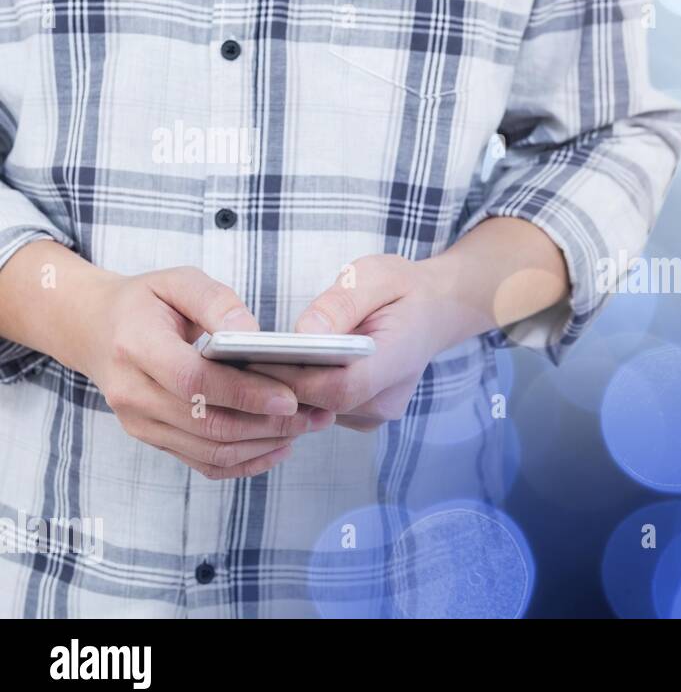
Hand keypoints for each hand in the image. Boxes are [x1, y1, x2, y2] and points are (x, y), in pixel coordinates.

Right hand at [76, 266, 333, 477]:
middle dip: (268, 424)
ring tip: (306, 428)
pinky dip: (246, 462)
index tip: (291, 396)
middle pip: (208, 424)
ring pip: (210, 451)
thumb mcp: (178, 281)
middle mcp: (132, 393)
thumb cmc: (147, 302)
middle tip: (316, 416)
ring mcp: (140, 423)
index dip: (245, 393)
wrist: (96, 330)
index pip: (195, 382)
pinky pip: (204, 463)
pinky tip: (280, 446)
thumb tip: (251, 333)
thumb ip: (216, 301)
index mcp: (135, 347)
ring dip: (265, 445)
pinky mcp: (153, 439)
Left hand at [247, 217, 569, 430]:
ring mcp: (374, 413)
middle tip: (233, 356)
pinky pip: (319, 410)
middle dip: (275, 382)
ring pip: (315, 411)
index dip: (292, 378)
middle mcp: (385, 400)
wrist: (436, 311)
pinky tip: (275, 368)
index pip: (337, 388)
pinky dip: (295, 391)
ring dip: (282, 388)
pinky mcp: (360, 416)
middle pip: (320, 404)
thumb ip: (342, 303)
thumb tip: (304, 330)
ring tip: (247, 360)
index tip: (251, 356)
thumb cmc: (404, 289)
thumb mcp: (376, 275)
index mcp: (397, 362)